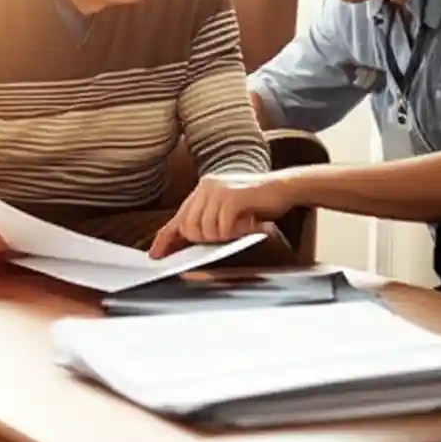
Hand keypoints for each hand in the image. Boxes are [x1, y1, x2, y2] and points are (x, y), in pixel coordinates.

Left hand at [149, 171, 295, 258]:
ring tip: (239, 227)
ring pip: (205, 229)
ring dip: (222, 236)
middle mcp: (206, 186)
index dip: (165, 238)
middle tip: (226, 235)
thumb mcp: (227, 211)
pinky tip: (246, 224)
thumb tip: (187, 241)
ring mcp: (218, 189)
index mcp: (202, 189)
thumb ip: (208, 220)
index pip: (178, 217)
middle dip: (205, 240)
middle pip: (189, 228)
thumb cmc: (258, 203)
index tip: (155, 255)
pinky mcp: (232, 196)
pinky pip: (222, 227)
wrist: (284, 188)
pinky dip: (234, 232)